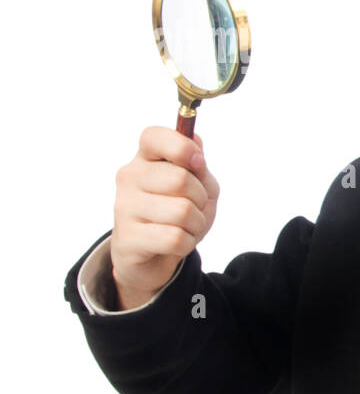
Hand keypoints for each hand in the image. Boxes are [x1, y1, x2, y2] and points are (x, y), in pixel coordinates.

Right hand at [109, 127, 219, 308]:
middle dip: (201, 198)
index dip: (184, 148)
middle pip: (180, 179)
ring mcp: (124, 207)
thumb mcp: (198, 187)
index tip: (198, 164)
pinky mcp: (127, 238)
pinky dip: (187, 243)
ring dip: (196, 224)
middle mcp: (128, 178)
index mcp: (144, 158)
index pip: (154, 136)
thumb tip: (195, 143)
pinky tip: (174, 243)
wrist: (154, 257)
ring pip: (182, 211)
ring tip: (184, 227)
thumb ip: (198, 165)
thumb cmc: (178, 214)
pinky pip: (175, 238)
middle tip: (194, 207)